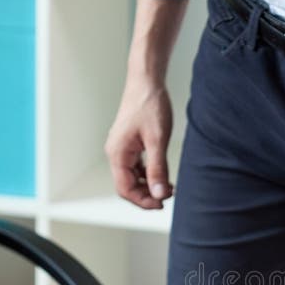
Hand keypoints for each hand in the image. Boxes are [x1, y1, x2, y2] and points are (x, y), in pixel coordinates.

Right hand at [105, 75, 173, 209]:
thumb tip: (160, 194)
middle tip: (168, 196)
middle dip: (146, 195)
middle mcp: (116, 153)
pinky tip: (163, 175)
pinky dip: (148, 175)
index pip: (125, 189)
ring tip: (168, 187)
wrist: (146, 81)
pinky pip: (135, 167)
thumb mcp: (158, 140)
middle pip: (127, 186)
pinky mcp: (129, 144)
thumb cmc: (150, 105)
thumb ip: (158, 169)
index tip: (162, 204)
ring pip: (132, 177)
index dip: (143, 200)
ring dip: (148, 185)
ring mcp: (121, 149)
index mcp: (117, 153)